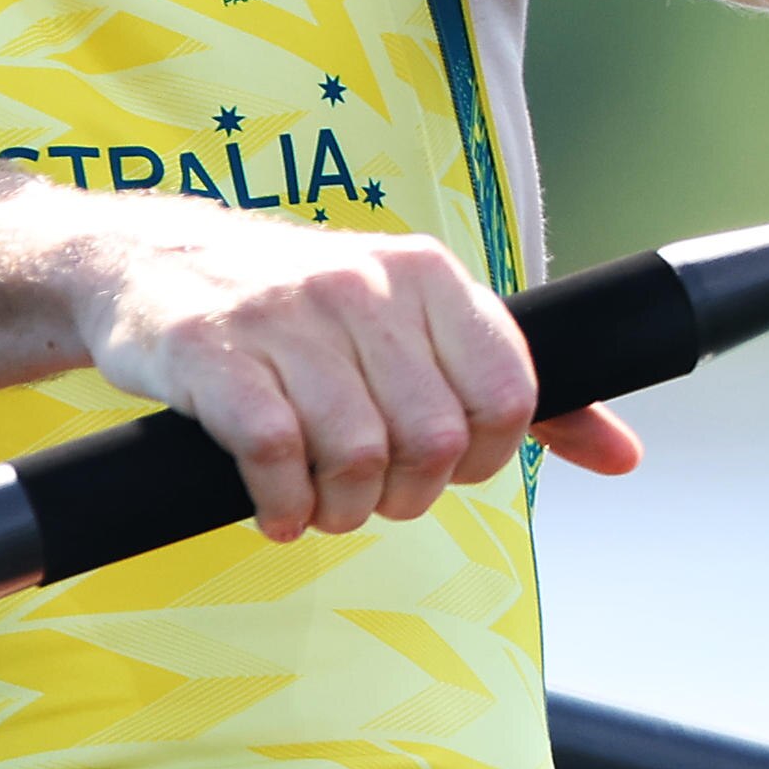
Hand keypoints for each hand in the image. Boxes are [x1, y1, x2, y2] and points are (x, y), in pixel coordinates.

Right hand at [58, 213, 641, 540]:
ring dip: (340, 508)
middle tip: (367, 496)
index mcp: (425, 273)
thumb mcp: (407, 324)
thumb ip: (508, 388)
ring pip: (359, 454)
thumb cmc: (293, 311)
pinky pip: (277, 456)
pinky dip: (282, 505)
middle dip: (405, 496)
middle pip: (433, 439)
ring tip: (317, 504)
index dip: (482, 459)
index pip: (507, 391)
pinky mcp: (212, 352)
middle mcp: (361, 284)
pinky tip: (272, 506)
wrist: (146, 260)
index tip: (438, 469)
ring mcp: (284, 315)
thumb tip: (623, 455)